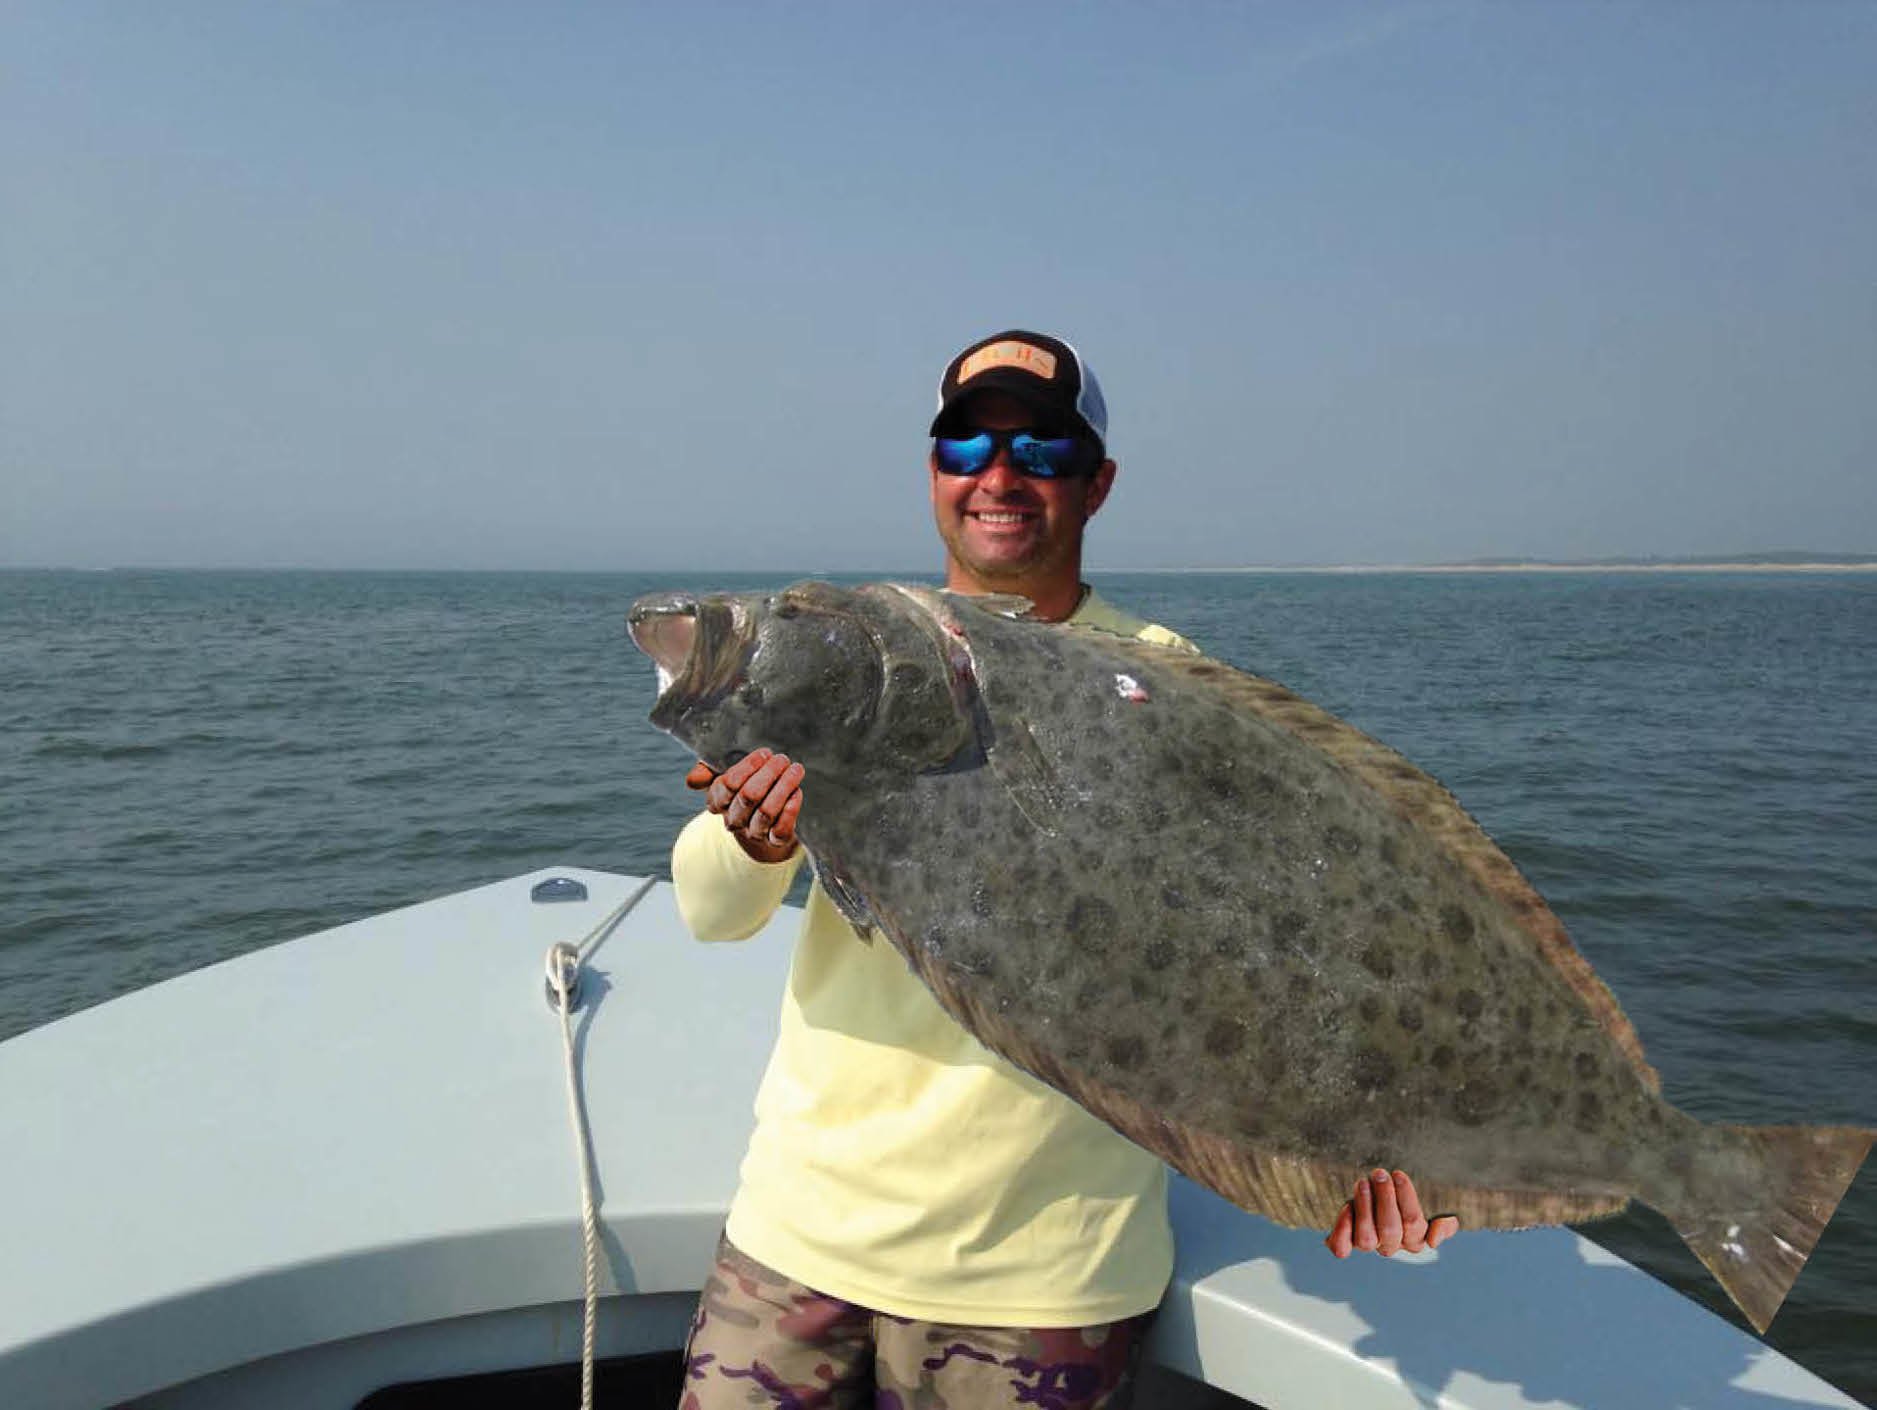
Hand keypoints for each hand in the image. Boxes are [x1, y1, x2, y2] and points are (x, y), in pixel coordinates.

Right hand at [687, 748, 803, 864]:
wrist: (760, 819)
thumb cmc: (743, 786)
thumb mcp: (723, 774)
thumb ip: (706, 771)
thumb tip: (692, 781)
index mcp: (717, 801)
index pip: (729, 784)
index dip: (749, 766)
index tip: (765, 753)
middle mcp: (733, 819)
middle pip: (749, 796)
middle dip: (769, 774)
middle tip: (783, 759)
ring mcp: (753, 832)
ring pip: (766, 812)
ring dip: (783, 787)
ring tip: (795, 770)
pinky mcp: (774, 840)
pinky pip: (781, 829)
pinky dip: (791, 809)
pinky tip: (797, 792)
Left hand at [1324, 1168, 1458, 1257]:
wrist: (1372, 1200)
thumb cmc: (1403, 1201)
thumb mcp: (1431, 1209)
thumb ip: (1445, 1224)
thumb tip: (1433, 1241)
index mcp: (1413, 1239)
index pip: (1414, 1223)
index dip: (1406, 1198)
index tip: (1398, 1174)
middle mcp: (1391, 1245)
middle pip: (1391, 1230)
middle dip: (1385, 1198)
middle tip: (1379, 1174)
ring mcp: (1368, 1245)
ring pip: (1367, 1239)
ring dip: (1365, 1208)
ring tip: (1363, 1183)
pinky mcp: (1346, 1243)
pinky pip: (1342, 1247)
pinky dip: (1343, 1229)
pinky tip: (1346, 1207)